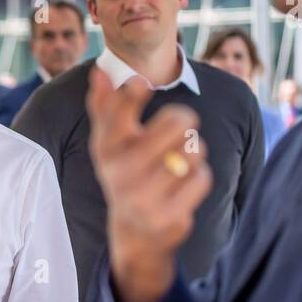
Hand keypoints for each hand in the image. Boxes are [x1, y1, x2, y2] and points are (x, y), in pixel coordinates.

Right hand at [86, 70, 211, 301]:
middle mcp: (120, 171)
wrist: (134, 231)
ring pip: (193, 150)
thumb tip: (100, 71)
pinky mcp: (167, 215)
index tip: (143, 84)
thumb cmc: (126, 172)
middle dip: (185, 120)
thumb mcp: (111, 141)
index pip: (120, 107)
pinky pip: (202, 178)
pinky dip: (199, 177)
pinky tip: (183, 185)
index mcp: (106, 147)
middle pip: (178, 121)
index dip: (134, 90)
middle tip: (180, 129)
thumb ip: (106, 105)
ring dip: (193, 152)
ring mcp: (143, 195)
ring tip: (179, 161)